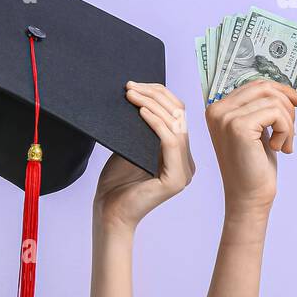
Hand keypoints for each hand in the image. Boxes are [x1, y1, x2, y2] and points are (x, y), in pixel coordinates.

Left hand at [94, 82, 194, 230]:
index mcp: (179, 154)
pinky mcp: (176, 179)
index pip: (178, 115)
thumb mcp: (132, 146)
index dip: (160, 95)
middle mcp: (187, 162)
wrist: (109, 213)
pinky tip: (141, 111)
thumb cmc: (116, 182)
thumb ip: (143, 127)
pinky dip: (156, 122)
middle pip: (179, 116)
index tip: (137, 84)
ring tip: (131, 94)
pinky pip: (170, 142)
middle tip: (130, 86)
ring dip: (152, 104)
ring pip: (176, 126)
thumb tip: (141, 95)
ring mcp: (184, 171)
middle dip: (155, 95)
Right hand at [205, 80, 296, 217]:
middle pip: (265, 88)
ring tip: (283, 144)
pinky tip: (278, 148)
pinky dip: (286, 130)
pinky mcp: (238, 127)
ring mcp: (225, 117)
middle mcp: (217, 109)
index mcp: (218, 108)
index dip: (282, 90)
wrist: (249, 197)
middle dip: (287, 107)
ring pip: (274, 101)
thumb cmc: (255, 166)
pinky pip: (276, 113)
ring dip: (288, 124)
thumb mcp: (260, 130)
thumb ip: (266, 108)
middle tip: (291, 132)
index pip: (256, 84)